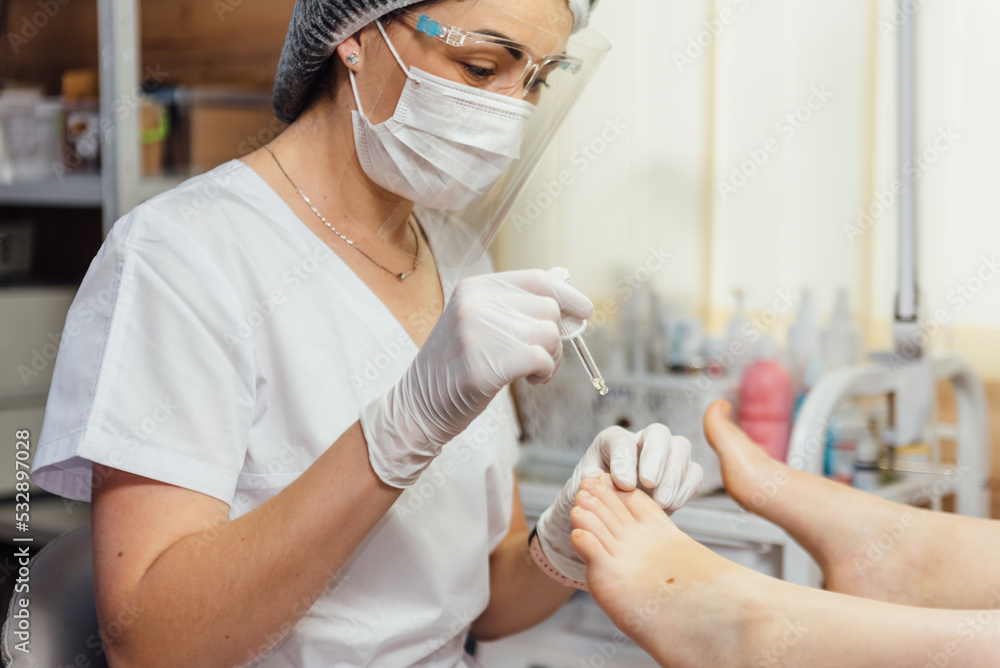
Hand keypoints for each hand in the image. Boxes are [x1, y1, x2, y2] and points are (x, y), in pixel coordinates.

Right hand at [360, 268, 592, 487]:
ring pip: (549, 333)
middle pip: (548, 308)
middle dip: (556, 336)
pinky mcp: (483, 366)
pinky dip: (544, 372)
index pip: (537, 279)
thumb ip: (518, 302)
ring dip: (552, 357)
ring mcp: (476, 333)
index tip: (585, 311)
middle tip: (541, 359)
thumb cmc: (457, 367)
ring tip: (533, 372)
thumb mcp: (481, 322)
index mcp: (474, 288)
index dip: (568, 293)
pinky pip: (540, 358)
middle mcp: (474, 303)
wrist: (418, 406)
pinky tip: (529, 381)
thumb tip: (563, 277)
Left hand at [534, 424, 703, 582]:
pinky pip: (693, 473)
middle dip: (655, 457)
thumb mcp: (578, 494)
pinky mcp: (681, 477)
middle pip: (658, 433)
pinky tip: (671, 507)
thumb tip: (594, 475)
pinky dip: (685, 489)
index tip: (624, 485)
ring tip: (660, 503)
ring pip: (681, 448)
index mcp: (611, 443)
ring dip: (673, 475)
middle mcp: (640, 443)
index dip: (624, 459)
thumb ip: (585, 485)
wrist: (606, 523)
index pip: (621, 441)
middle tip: (649, 484)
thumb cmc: (591, 503)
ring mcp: (664, 458)